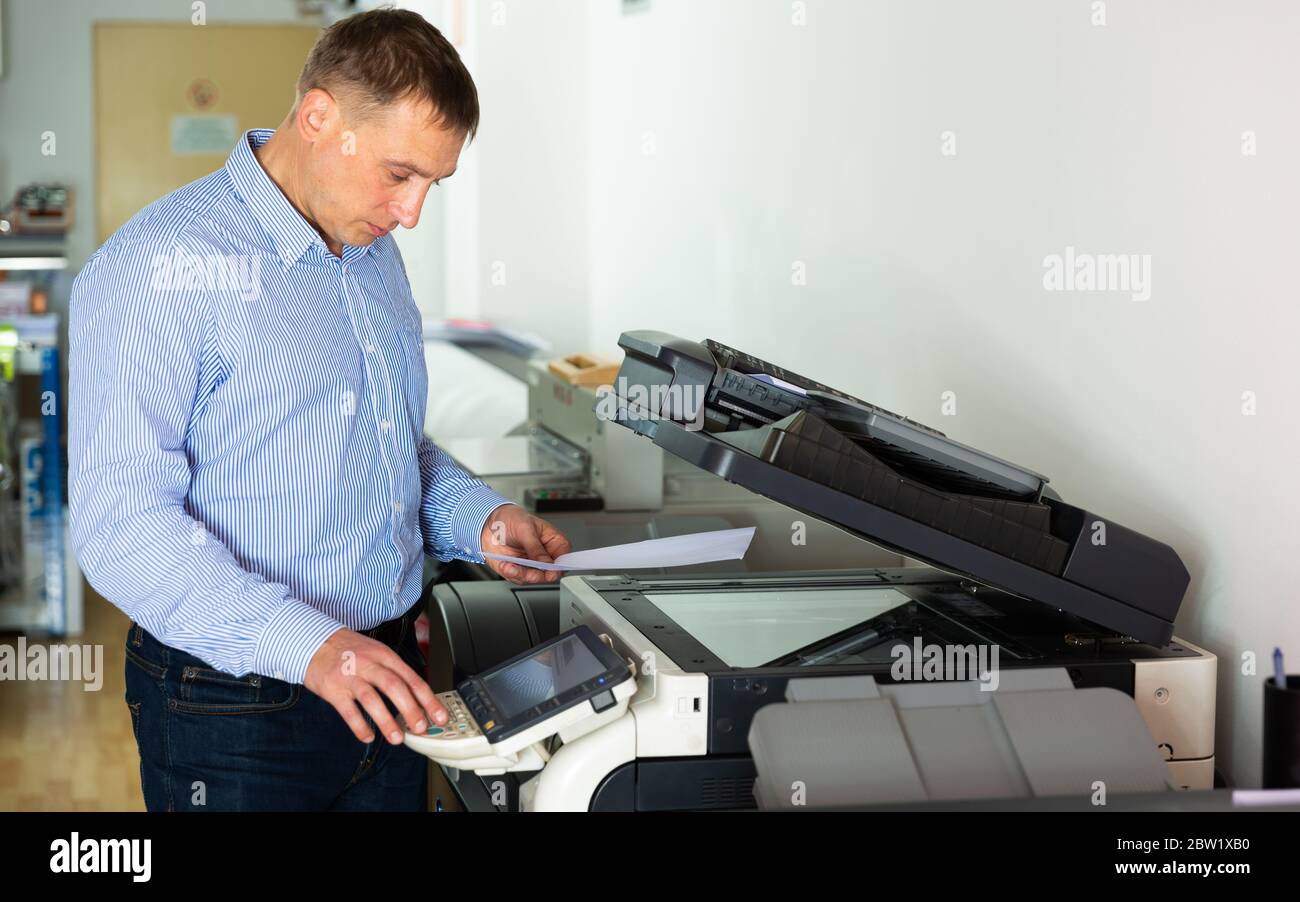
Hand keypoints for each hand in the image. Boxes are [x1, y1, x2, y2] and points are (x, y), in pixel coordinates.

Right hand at [304, 628, 447, 744]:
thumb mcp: (376, 653)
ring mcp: (350, 677)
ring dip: (386, 721)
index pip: (412, 678)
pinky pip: (348, 711)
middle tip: (421, 728)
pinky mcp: (333, 689)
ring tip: (397, 738)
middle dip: (411, 709)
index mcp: (385, 656)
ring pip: (372, 699)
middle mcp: (369, 664)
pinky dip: (359, 726)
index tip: (439, 715)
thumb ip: (395, 674)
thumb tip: (418, 700)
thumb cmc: (350, 651)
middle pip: (394, 687)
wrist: (314, 642)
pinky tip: (368, 737)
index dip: (428, 699)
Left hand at [480, 503, 571, 584]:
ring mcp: (531, 564)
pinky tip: (506, 565)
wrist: (489, 523)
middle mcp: (544, 555)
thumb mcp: (525, 528)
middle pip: (550, 573)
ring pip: (533, 579)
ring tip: (511, 566)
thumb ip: (535, 547)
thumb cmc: (512, 519)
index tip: (551, 569)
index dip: (560, 566)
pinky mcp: (518, 570)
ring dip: (521, 575)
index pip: (564, 558)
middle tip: (531, 573)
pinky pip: (517, 578)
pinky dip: (510, 573)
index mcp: (553, 542)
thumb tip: (546, 562)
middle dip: (538, 575)